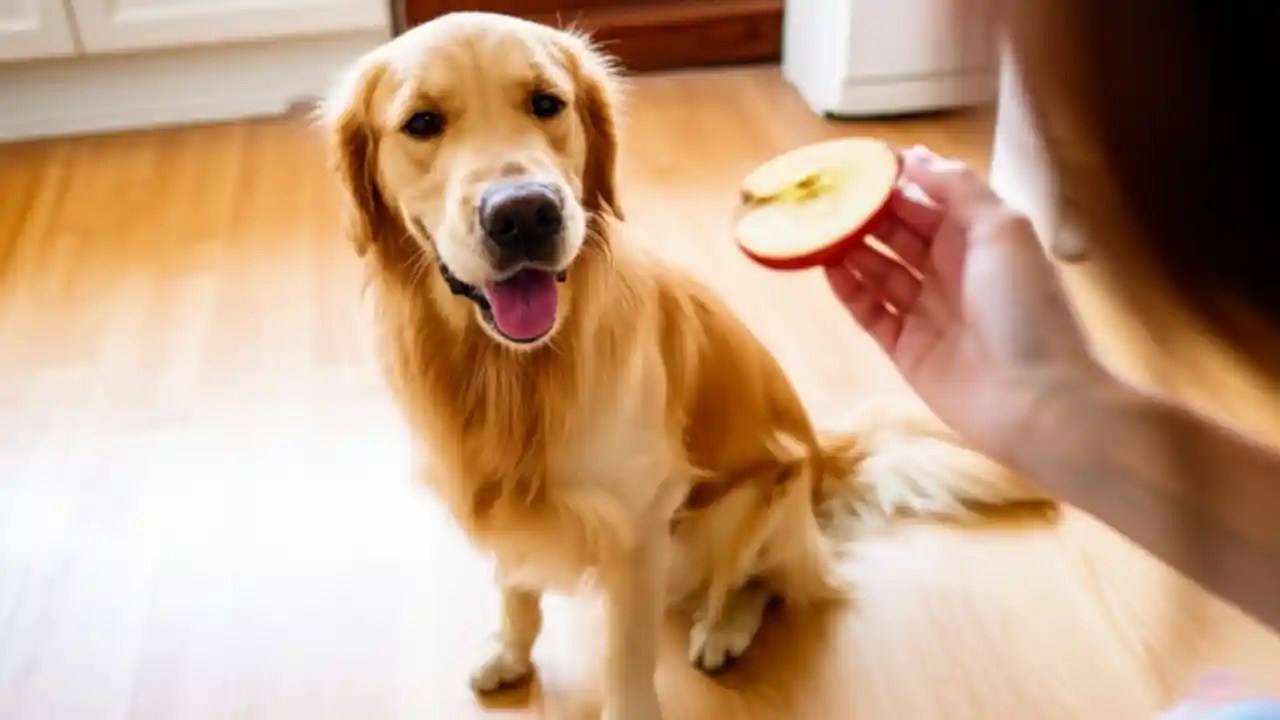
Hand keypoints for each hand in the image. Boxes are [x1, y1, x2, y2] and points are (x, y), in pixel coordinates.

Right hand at [825, 145, 1110, 465]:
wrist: (1037, 401)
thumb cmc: (1026, 308)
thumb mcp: (1002, 229)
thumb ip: (957, 188)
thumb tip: (913, 155)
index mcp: (979, 238)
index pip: (928, 198)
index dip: (895, 180)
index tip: (855, 163)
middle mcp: (951, 270)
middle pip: (898, 232)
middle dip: (865, 212)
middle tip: (824, 196)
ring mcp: (926, 311)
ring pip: (879, 270)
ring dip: (850, 248)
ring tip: (816, 227)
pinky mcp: (906, 349)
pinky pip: (870, 313)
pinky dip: (849, 290)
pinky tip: (826, 268)